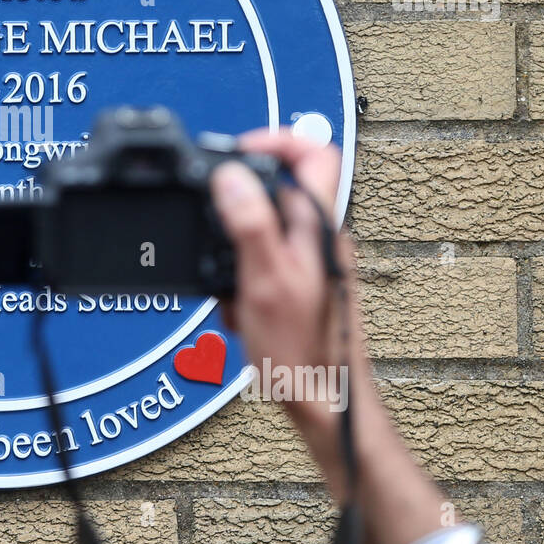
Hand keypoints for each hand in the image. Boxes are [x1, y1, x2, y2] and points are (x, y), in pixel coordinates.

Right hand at [212, 130, 447, 543]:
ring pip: (262, 235)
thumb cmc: (304, 352)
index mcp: (318, 225)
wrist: (326, 404)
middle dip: (237, 213)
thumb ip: (249, 222)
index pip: (312, 152)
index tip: (236, 151)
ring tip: (233, 290)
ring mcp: (312, 264)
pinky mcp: (300, 288)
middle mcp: (320, 238)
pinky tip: (241, 311)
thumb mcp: (264, 280)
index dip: (274, 139)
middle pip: (278, 192)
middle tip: (218, 232)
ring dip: (235, 258)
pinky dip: (242, 284)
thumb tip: (231, 174)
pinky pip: (261, 268)